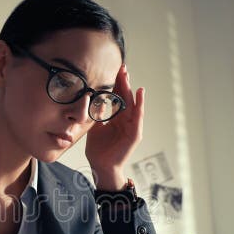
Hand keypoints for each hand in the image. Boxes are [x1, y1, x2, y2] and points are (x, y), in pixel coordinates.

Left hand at [84, 64, 144, 189]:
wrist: (100, 166)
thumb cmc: (98, 149)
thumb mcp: (94, 127)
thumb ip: (96, 113)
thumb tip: (94, 98)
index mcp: (116, 117)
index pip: (117, 97)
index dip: (116, 84)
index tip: (114, 70)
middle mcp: (125, 120)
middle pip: (125, 97)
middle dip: (124, 82)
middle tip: (122, 67)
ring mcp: (131, 126)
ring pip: (131, 103)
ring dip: (130, 89)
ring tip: (128, 75)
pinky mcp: (134, 134)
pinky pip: (138, 117)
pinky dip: (139, 105)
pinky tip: (140, 93)